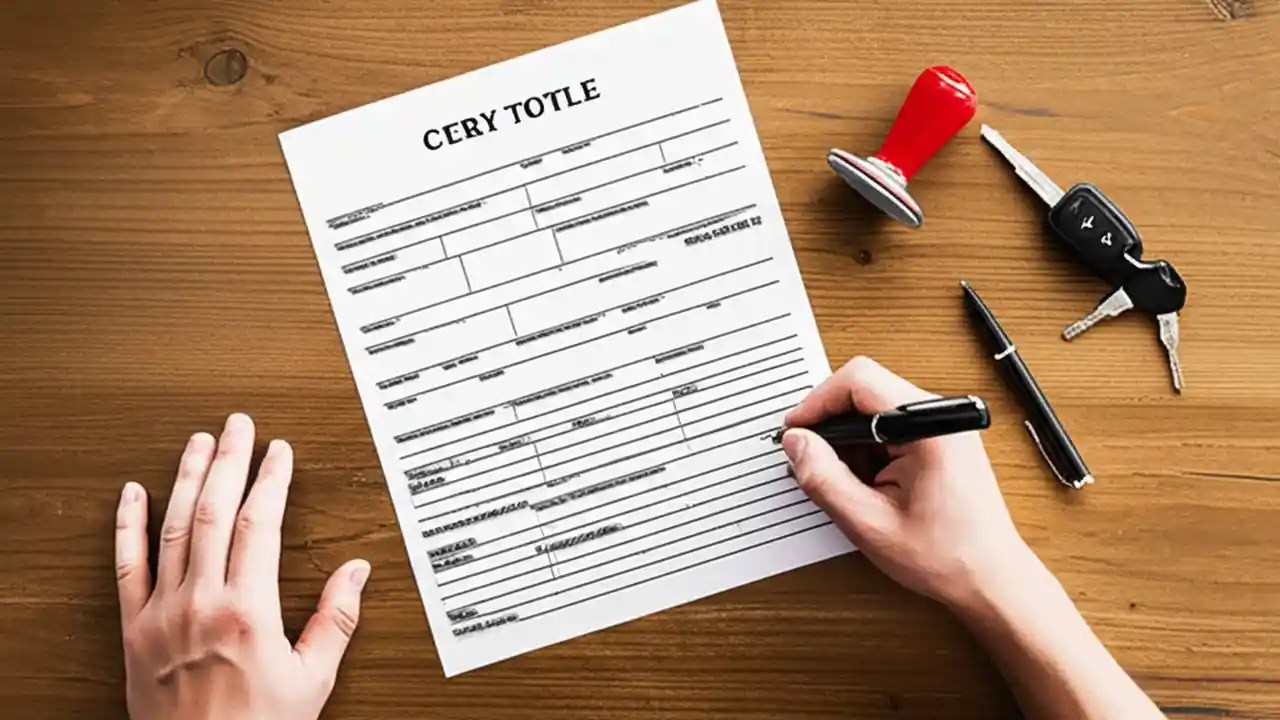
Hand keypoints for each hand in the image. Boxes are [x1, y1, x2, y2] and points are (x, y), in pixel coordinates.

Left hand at [113, 414, 369, 719]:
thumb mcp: (313, 679)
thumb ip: (336, 620)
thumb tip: (357, 571)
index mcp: (248, 611)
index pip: (261, 523)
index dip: (271, 479)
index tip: (279, 451)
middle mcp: (200, 604)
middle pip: (214, 512)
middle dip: (229, 461)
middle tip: (239, 425)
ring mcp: (161, 615)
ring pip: (172, 528)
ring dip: (186, 479)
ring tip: (199, 443)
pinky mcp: (134, 631)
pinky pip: (125, 567)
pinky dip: (126, 526)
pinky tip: (132, 494)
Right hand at [782, 357, 1035, 608]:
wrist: (991, 580)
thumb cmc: (946, 558)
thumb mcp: (869, 523)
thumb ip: (824, 479)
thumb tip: (795, 443)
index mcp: (930, 427)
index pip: (859, 380)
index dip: (817, 402)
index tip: (796, 431)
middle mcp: (942, 417)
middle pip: (865, 391)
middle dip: (832, 427)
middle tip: (814, 465)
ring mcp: (944, 427)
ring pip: (875, 410)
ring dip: (851, 443)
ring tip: (850, 487)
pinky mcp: (942, 440)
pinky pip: (892, 428)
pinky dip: (869, 452)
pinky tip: (869, 487)